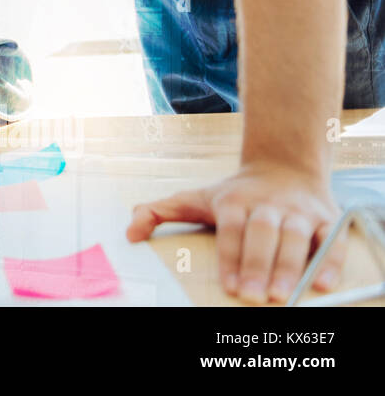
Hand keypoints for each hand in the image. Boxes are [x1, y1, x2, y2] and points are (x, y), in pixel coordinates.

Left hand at [126, 161, 345, 303]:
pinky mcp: (326, 217)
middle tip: (256, 297)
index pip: (231, 229)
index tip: (230, 287)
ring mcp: (298, 210)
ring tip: (284, 296)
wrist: (283, 165)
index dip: (231, 257)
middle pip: (263, 232)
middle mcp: (268, 203)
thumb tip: (130, 233)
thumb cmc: (234, 193)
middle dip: (259, 265)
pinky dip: (330, 260)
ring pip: (296, 236)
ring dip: (292, 267)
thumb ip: (159, 213)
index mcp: (234, 200)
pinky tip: (324, 284)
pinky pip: (331, 239)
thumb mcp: (194, 197)